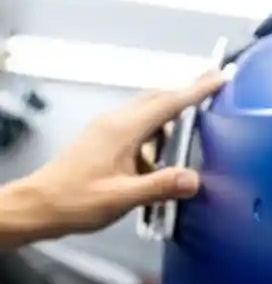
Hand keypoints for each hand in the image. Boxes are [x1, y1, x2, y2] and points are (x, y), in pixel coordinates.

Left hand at [15, 72, 224, 235]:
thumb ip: (160, 187)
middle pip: (158, 98)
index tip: (220, 78)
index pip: (167, 103)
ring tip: (198, 124)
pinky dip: (160, 131)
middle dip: (187, 91)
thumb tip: (194, 179)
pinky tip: (167, 154)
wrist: (39, 205)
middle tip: (215, 86)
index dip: (197, 90)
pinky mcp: (105, 141)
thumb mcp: (122, 197)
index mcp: (122, 130)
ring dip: (173, 113)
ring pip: (148, 112)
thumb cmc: (76, 200)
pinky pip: (139, 127)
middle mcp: (115, 123)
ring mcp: (108, 130)